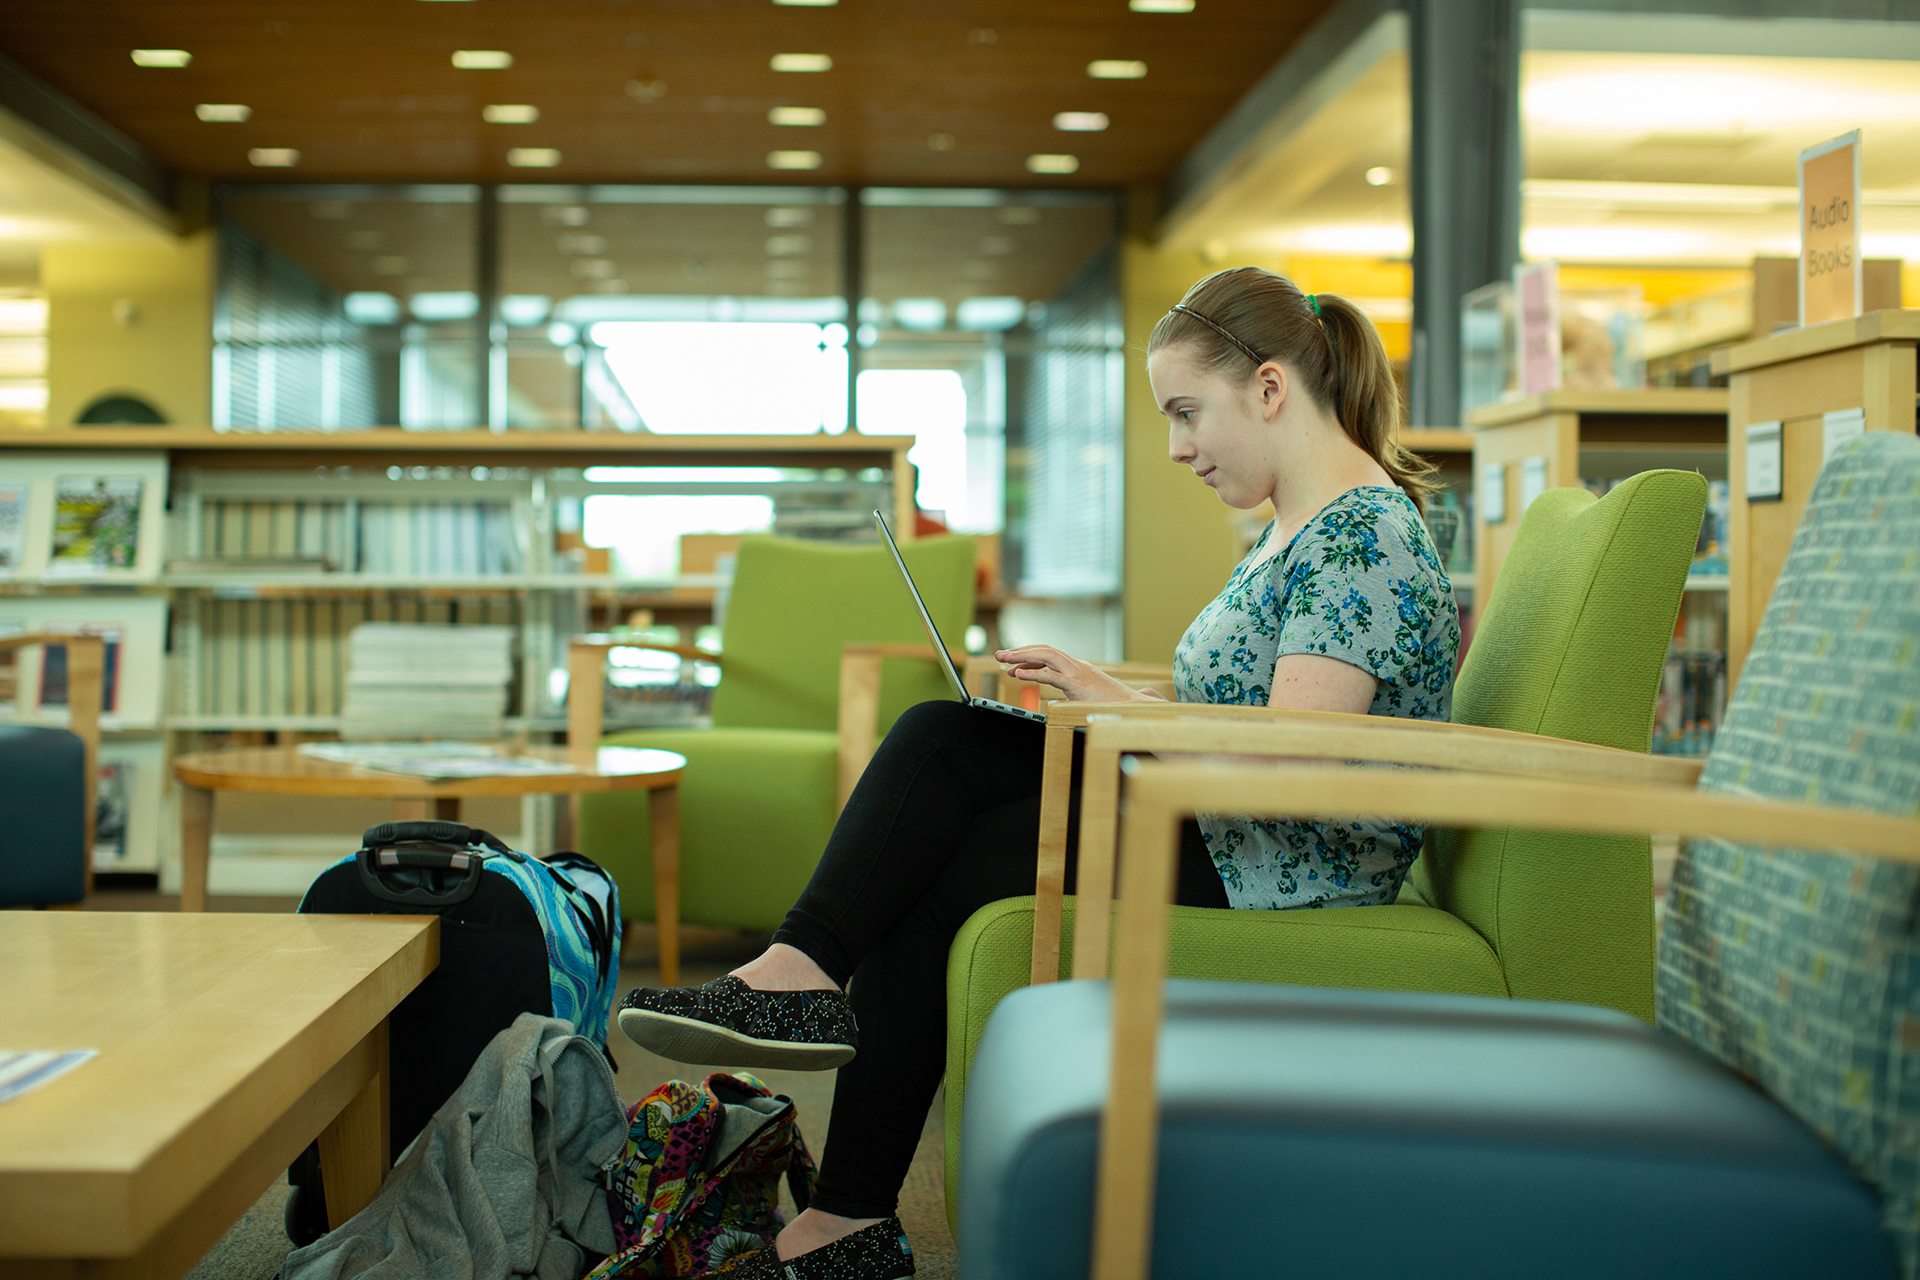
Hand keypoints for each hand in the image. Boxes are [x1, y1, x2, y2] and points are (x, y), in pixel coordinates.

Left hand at [994, 646, 1160, 702]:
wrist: (1134, 707)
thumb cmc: (1115, 705)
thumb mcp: (1089, 697)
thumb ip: (1075, 694)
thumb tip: (1064, 700)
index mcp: (1078, 667)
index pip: (1048, 655)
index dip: (1028, 657)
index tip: (1012, 665)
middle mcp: (1076, 665)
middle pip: (1044, 649)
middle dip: (1019, 651)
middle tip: (999, 655)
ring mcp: (1077, 672)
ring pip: (1045, 655)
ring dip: (1021, 655)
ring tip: (1003, 659)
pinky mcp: (1077, 683)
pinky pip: (1052, 675)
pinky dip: (1033, 672)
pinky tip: (1018, 673)